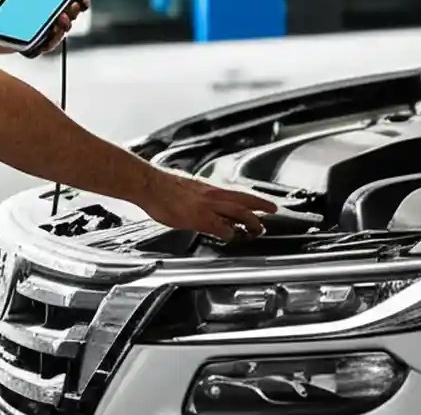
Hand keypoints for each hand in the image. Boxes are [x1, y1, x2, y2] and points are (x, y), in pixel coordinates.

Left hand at [0, 0, 90, 56]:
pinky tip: (54, 31)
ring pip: (57, 30)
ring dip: (65, 24)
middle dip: (72, 9)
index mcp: (22, 2)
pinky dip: (53, 39)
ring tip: (63, 18)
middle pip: (59, 14)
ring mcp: (30, 32)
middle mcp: (30, 18)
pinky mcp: (26, 46)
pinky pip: (46, 45)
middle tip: (75, 5)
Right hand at [138, 166, 278, 241]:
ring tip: (257, 229)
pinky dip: (227, 233)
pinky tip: (229, 237)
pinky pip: (220, 227)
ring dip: (251, 221)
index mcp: (208, 188)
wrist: (149, 184)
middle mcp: (212, 195)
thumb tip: (199, 202)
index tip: (265, 204)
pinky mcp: (199, 217)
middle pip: (244, 200)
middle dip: (260, 208)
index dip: (255, 198)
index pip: (238, 192)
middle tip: (271, 214)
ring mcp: (207, 206)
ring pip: (238, 212)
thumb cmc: (160, 185)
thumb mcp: (185, 188)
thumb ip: (197, 197)